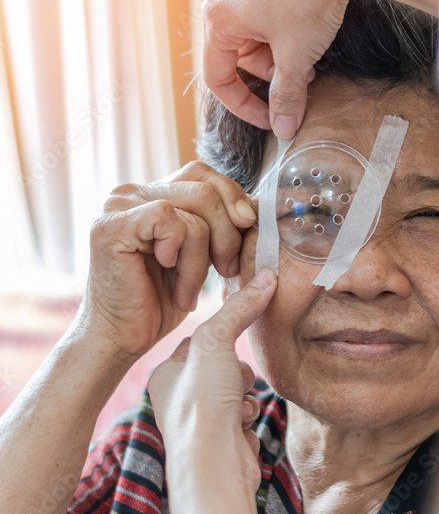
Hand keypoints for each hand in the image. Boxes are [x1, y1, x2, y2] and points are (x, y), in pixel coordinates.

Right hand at [78, 161, 256, 360]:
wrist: (121, 338)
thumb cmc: (160, 302)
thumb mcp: (200, 256)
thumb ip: (218, 225)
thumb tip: (253, 206)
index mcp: (151, 193)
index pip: (204, 174)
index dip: (233, 199)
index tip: (247, 233)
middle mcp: (131, 192)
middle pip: (205, 187)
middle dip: (228, 232)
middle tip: (227, 270)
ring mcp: (118, 206)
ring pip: (195, 208)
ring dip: (203, 258)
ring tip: (188, 290)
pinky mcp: (111, 226)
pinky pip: (171, 222)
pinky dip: (183, 256)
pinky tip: (169, 276)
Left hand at [147, 269, 277, 490]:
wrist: (213, 466)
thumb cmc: (202, 404)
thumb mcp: (216, 341)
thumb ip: (240, 308)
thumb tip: (266, 276)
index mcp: (165, 375)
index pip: (201, 339)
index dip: (223, 334)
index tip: (237, 332)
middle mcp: (179, 398)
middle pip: (224, 364)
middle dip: (238, 372)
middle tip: (232, 378)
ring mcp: (201, 421)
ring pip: (240, 389)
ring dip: (246, 394)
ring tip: (235, 407)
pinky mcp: (224, 441)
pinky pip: (247, 414)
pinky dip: (249, 417)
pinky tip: (240, 427)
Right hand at [201, 0, 438, 139]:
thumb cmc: (308, 0)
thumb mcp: (296, 58)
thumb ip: (286, 97)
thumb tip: (284, 130)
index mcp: (218, 18)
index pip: (218, 78)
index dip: (244, 106)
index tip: (271, 121)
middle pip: (238, 58)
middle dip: (269, 78)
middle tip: (299, 83)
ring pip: (255, 38)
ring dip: (280, 58)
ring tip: (309, 62)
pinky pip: (268, 18)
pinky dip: (285, 37)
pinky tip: (311, 39)